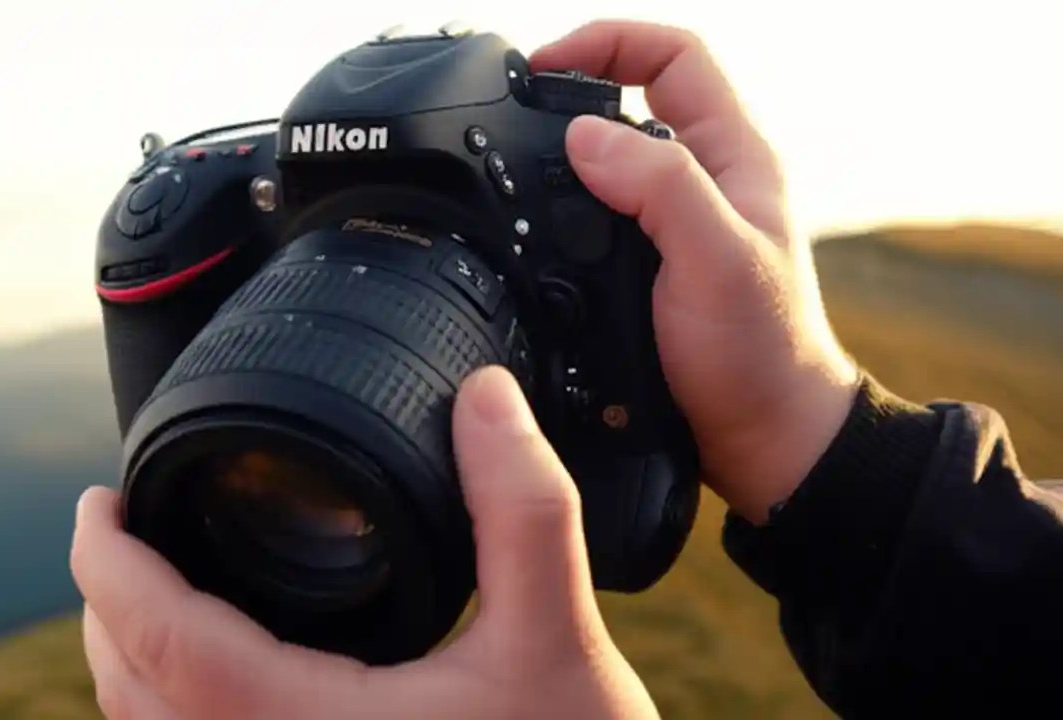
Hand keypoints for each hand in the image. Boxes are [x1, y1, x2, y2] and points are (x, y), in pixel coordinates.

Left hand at [70, 366, 659, 719]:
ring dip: (132, 661)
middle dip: (106, 606)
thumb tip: (486, 396)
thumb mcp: (558, 643)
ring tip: (155, 593)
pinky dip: (174, 707)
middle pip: (130, 694)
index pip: (158, 639)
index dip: (107, 561)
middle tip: (121, 532)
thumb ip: (524, 513)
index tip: (98, 501)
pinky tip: (220, 675)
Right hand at [532, 21, 859, 523]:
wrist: (766, 438)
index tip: (544, 66)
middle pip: (634, 96)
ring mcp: (679, 222)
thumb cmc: (761, 354)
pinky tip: (539, 229)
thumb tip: (583, 137)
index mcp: (736, 157)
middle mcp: (708, 179)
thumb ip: (658, 189)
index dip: (609, 43)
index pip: (674, 56)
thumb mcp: (716, 261)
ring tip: (515, 165)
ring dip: (563, 154)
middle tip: (515, 111)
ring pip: (612, 158)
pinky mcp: (654, 264)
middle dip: (573, 91)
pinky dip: (564, 209)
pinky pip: (600, 214)